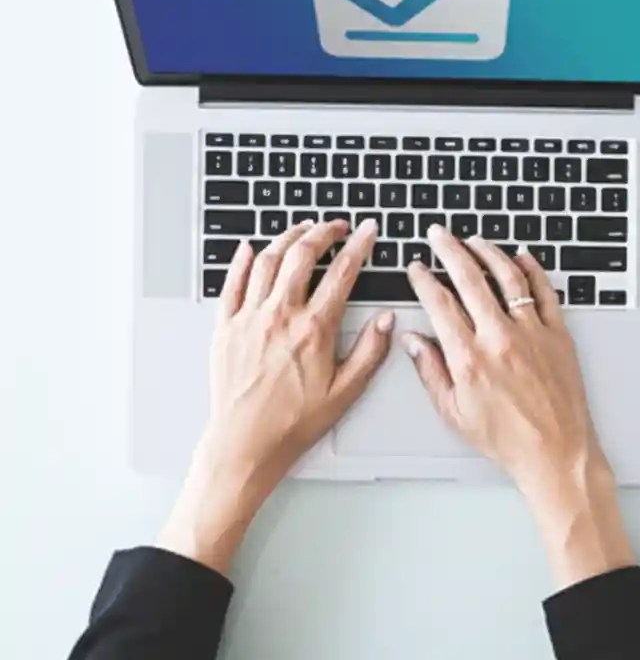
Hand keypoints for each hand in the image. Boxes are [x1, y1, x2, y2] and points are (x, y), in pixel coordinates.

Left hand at [158, 219, 393, 574]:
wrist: (246, 442)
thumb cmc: (294, 422)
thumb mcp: (346, 392)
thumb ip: (370, 351)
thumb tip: (387, 320)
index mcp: (314, 330)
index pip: (342, 274)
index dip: (358, 246)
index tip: (367, 232)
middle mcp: (280, 316)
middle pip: (302, 256)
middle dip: (323, 232)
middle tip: (336, 225)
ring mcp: (250, 318)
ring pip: (268, 261)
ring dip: (287, 238)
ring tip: (301, 229)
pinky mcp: (226, 328)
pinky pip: (233, 283)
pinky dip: (242, 261)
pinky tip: (251, 249)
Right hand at [402, 226, 634, 587]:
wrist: (555, 451)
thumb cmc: (506, 439)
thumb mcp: (454, 412)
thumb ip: (431, 371)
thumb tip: (413, 341)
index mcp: (468, 357)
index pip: (439, 303)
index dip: (423, 279)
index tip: (416, 267)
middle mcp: (499, 338)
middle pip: (469, 278)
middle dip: (449, 250)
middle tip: (439, 235)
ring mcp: (531, 332)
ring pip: (508, 276)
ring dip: (488, 252)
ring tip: (474, 239)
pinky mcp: (557, 334)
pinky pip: (544, 292)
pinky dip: (532, 269)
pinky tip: (521, 256)